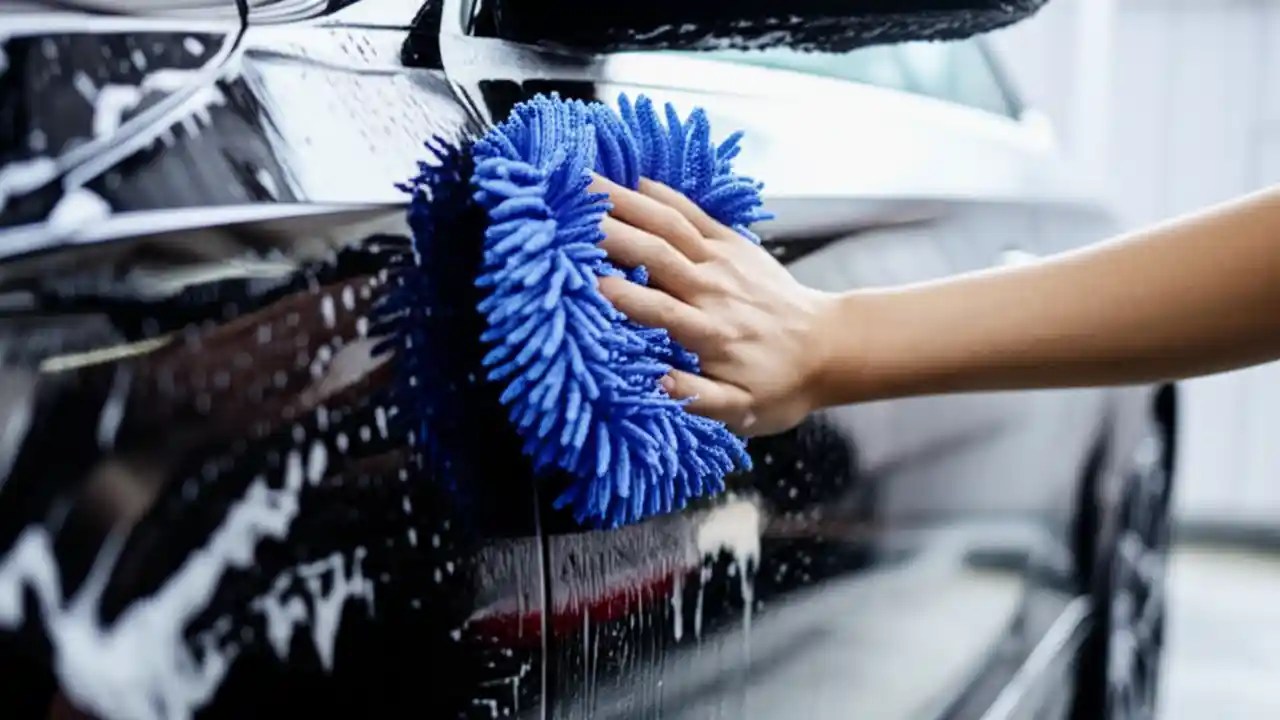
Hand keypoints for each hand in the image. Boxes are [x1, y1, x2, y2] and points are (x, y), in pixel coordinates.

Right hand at [591, 175, 837, 435]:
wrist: (829, 347)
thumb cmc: (779, 385)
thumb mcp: (742, 410)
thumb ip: (697, 398)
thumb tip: (653, 383)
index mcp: (711, 333)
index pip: (659, 310)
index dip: (622, 296)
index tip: (586, 282)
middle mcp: (713, 291)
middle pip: (656, 255)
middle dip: (611, 233)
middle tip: (567, 215)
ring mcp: (723, 261)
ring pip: (668, 225)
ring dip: (626, 202)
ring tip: (585, 182)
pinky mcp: (732, 243)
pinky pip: (692, 213)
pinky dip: (661, 194)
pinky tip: (631, 179)